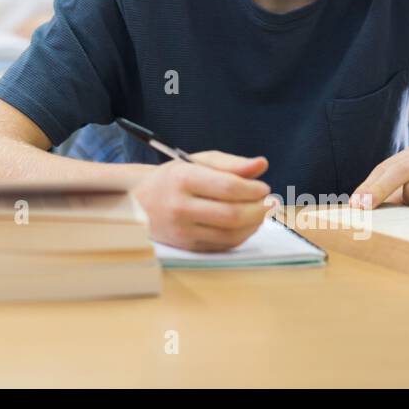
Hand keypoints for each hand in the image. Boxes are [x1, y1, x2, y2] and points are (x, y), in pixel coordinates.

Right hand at [132, 152, 273, 251]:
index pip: (228, 187)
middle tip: (269, 202)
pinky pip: (224, 245)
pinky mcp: (187, 246)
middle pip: (232, 214)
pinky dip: (242, 235)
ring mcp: (182, 230)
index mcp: (182, 179)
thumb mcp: (197, 162)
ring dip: (254, 224)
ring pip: (231, 234)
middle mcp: (180, 207)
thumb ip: (231, 164)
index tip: (263, 188)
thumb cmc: (174, 178)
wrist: (139, 202)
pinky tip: (246, 224)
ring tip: (260, 212)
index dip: (253, 189)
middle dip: (259, 209)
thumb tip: (262, 164)